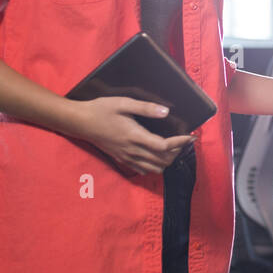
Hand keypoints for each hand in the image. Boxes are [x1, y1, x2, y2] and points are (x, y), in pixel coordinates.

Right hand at [72, 97, 194, 176]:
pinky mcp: (122, 160)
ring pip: (155, 168)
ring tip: (174, 148)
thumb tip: (166, 112)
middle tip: (185, 140)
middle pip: (163, 160)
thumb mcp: (123, 103)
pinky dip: (155, 165)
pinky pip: (143, 169)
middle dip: (178, 152)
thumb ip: (146, 108)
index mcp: (135, 136)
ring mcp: (127, 157)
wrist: (80, 122)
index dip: (181, 143)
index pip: (164, 146)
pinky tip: (157, 155)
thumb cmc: (101, 110)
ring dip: (168, 160)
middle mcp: (132, 150)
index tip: (191, 137)